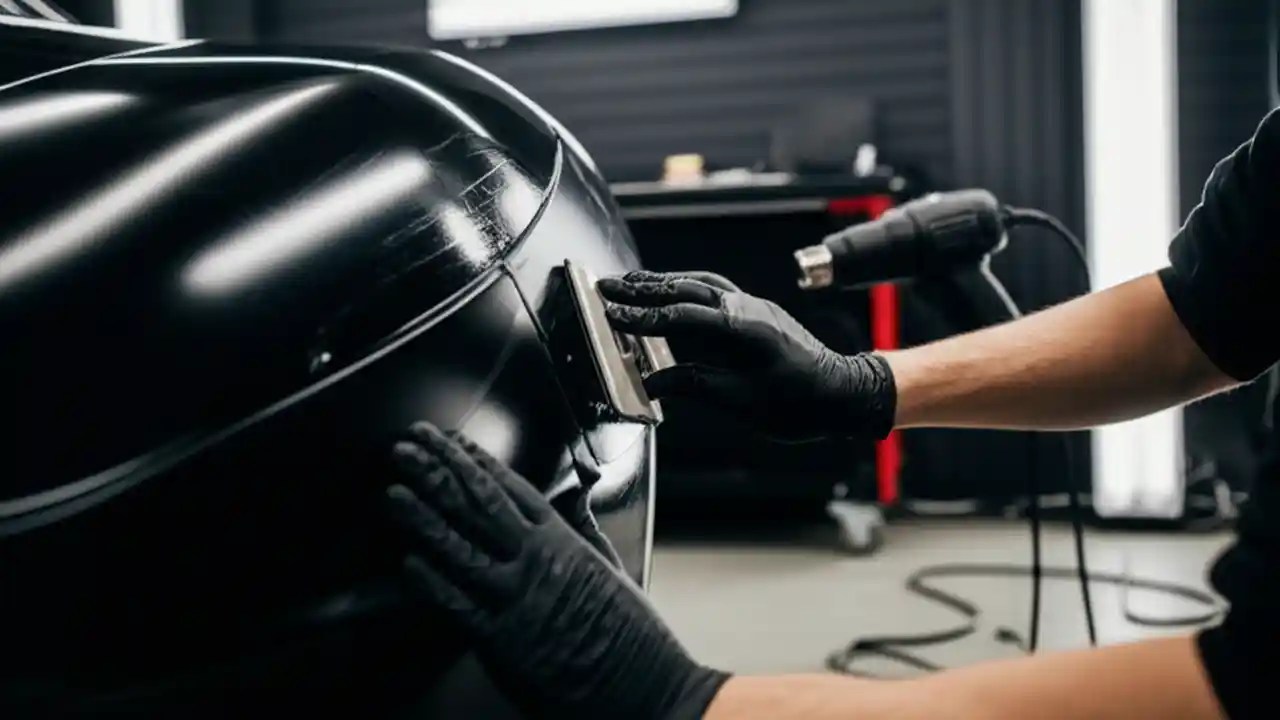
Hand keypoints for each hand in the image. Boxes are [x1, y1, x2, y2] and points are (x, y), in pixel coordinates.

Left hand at [386, 422, 728, 719]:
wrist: (641, 682)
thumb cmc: (628, 629)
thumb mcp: (610, 563)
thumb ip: (584, 525)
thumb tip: (579, 492)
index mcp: (561, 538)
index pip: (507, 487)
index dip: (472, 459)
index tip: (447, 440)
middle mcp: (536, 560)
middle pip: (476, 504)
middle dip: (438, 471)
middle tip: (409, 446)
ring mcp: (516, 597)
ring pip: (458, 546)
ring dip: (422, 516)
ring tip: (395, 492)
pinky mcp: (502, 638)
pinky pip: (456, 603)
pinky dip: (429, 581)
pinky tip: (408, 560)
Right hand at [598, 270, 896, 440]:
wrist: (845, 394)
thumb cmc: (800, 405)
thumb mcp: (743, 403)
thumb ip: (695, 385)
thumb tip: (653, 381)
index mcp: (743, 331)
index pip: (680, 316)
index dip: (641, 316)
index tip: (610, 314)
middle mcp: (748, 309)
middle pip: (685, 289)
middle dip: (641, 288)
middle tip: (605, 286)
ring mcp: (754, 306)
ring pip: (700, 282)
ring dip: (662, 282)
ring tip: (629, 283)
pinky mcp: (758, 311)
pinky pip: (715, 288)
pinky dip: (686, 286)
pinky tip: (671, 291)